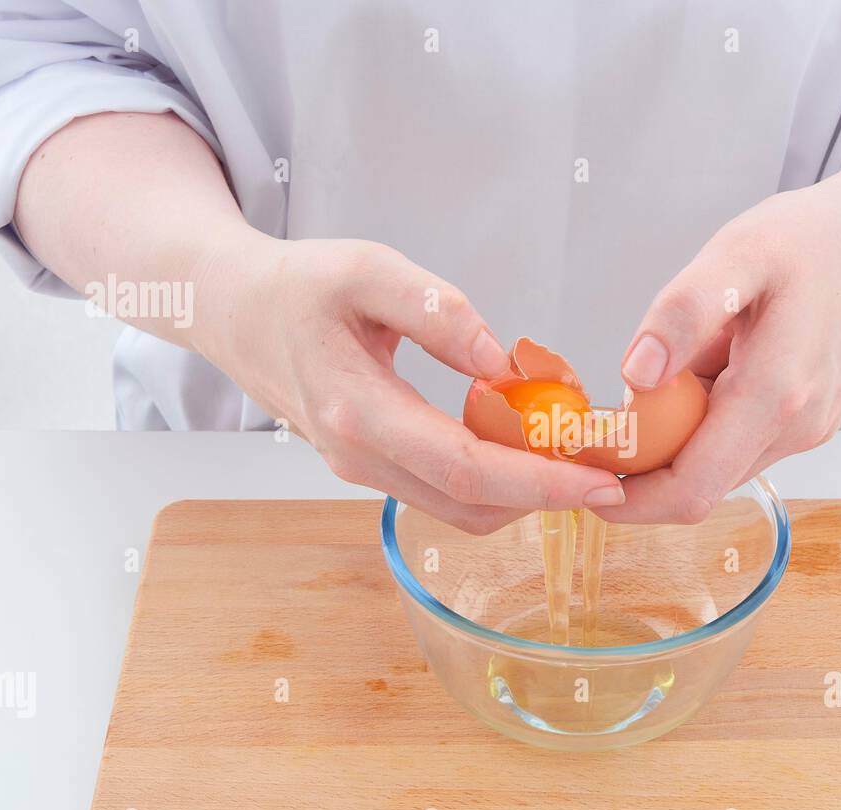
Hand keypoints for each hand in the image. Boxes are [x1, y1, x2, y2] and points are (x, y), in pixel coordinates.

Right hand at [190, 230, 626, 532]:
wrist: (231, 310)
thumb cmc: (297, 284)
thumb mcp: (366, 269)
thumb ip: (435, 311)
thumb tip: (504, 362)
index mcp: (359, 412)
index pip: (466, 469)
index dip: (540, 482)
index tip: (601, 481)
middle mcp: (358, 457)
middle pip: (469, 506)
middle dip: (546, 498)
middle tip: (608, 473)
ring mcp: (360, 469)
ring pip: (456, 509)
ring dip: (520, 495)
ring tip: (575, 456)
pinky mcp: (367, 465)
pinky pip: (440, 491)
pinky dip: (491, 483)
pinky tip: (523, 445)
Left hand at [592, 114, 840, 524]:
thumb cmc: (817, 238)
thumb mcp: (739, 253)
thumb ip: (684, 313)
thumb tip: (635, 375)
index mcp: (775, 396)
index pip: (690, 489)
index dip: (629, 501)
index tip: (583, 480)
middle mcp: (798, 429)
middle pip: (699, 485)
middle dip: (642, 471)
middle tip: (599, 424)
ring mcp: (809, 431)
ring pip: (720, 464)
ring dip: (676, 442)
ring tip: (660, 377)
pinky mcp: (812, 423)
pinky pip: (743, 442)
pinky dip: (707, 424)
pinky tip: (705, 369)